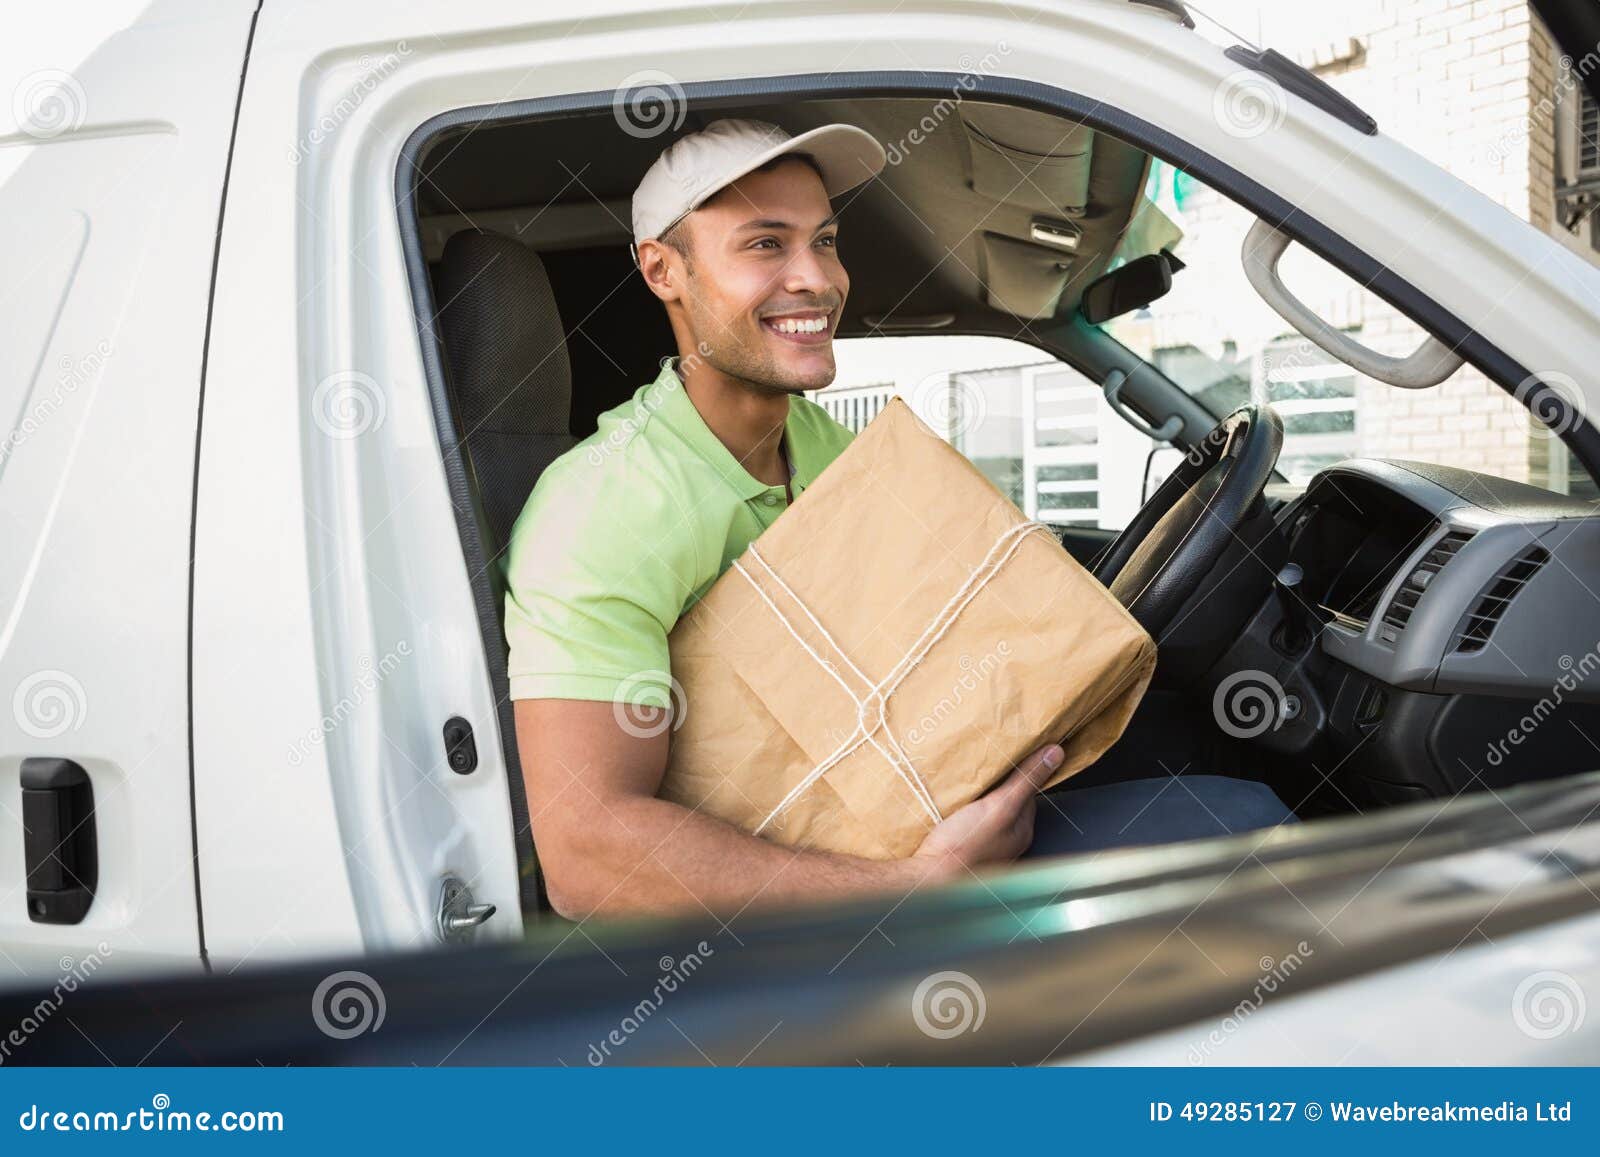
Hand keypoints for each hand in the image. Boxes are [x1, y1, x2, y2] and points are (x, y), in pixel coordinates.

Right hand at [908, 742, 1064, 881]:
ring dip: (978, 796)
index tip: (1010, 753)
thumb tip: (1055, 754)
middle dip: (997, 784)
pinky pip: (967, 822)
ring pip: (986, 812)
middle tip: (985, 765)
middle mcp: (1006, 841)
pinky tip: (951, 804)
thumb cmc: (964, 848)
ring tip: (966, 781)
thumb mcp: (1000, 806)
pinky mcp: (961, 848)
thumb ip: (1026, 780)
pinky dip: (962, 809)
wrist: (928, 877)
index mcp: (1021, 831)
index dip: (1020, 771)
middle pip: (1007, 802)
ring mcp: (984, 846)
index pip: (1028, 793)